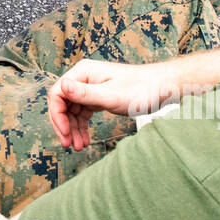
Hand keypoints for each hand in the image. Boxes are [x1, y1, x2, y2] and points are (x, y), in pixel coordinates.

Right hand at [47, 59, 181, 150]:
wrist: (162, 88)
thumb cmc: (141, 89)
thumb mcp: (112, 95)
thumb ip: (85, 93)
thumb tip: (62, 86)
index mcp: (83, 72)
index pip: (57, 93)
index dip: (57, 114)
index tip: (65, 132)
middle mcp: (83, 78)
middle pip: (62, 103)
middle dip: (64, 125)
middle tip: (68, 144)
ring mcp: (90, 88)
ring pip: (72, 111)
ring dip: (73, 129)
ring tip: (79, 147)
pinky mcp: (98, 97)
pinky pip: (83, 113)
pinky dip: (82, 127)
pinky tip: (84, 140)